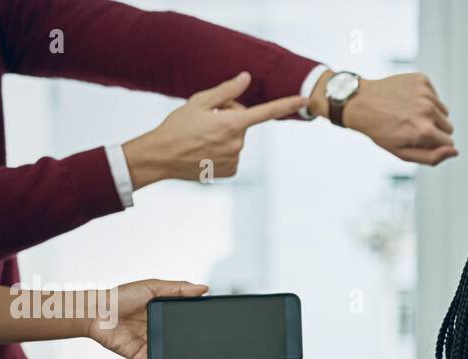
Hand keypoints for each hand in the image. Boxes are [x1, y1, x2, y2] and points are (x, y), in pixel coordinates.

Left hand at [86, 279, 211, 358]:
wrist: (97, 311)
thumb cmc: (122, 296)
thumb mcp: (153, 287)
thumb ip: (179, 289)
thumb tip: (204, 288)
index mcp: (171, 321)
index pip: (195, 334)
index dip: (206, 343)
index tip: (217, 346)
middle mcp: (165, 337)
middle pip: (189, 356)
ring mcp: (154, 349)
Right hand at [123, 72, 305, 187]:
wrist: (161, 157)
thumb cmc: (177, 126)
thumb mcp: (199, 102)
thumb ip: (226, 91)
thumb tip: (246, 78)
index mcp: (233, 123)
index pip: (267, 111)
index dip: (288, 104)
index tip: (306, 100)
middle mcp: (238, 143)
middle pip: (242, 121)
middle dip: (229, 115)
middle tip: (204, 118)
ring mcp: (235, 159)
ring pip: (236, 138)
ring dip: (223, 133)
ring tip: (200, 136)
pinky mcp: (231, 171)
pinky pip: (232, 154)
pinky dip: (222, 150)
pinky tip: (205, 150)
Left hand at [314, 71, 456, 165]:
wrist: (360, 102)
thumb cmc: (381, 132)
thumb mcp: (403, 153)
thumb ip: (432, 158)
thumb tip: (456, 151)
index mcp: (425, 132)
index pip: (449, 143)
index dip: (435, 145)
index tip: (418, 141)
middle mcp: (428, 111)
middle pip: (448, 127)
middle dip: (434, 130)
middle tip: (411, 127)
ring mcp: (425, 93)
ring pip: (443, 111)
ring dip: (430, 115)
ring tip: (408, 114)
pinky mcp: (422, 79)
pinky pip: (434, 95)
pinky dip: (425, 99)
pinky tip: (407, 101)